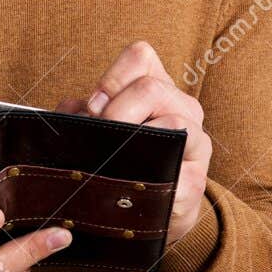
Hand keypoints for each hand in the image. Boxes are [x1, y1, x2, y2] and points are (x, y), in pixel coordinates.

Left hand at [55, 41, 211, 246]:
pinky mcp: (196, 180)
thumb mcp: (101, 130)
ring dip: (134, 141)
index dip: (112, 79)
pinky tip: (132, 186)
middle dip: (116, 113)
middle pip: (151, 87)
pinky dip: (149, 177)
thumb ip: (83, 113)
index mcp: (160, 89)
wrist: (151, 215)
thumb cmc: (121, 165)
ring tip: (114, 160)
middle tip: (99, 138)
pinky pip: (177, 170)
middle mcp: (184, 108)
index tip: (94, 108)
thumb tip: (74, 112)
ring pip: (174, 123)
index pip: (141, 57)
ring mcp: (196, 143)